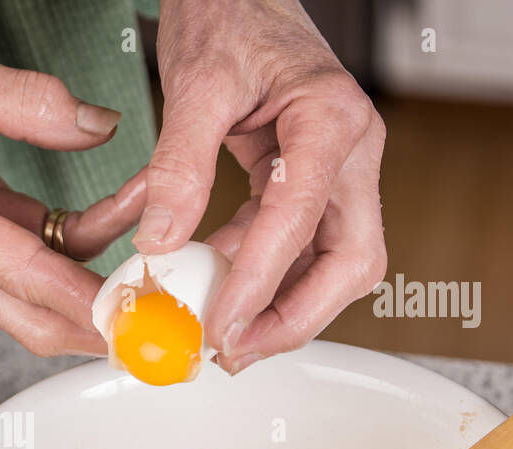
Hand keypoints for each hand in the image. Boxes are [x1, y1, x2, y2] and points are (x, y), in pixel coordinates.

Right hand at [0, 46, 145, 355]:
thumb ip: (24, 99)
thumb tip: (96, 127)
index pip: (19, 273)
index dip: (80, 298)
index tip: (132, 313)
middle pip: (32, 321)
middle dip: (100, 327)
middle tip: (161, 319)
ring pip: (40, 304)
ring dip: (100, 282)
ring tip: (156, 238)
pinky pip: (39, 267)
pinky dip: (84, 251)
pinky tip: (120, 212)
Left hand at [137, 0, 386, 371]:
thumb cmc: (228, 15)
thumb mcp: (196, 83)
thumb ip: (180, 163)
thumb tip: (162, 242)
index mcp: (331, 122)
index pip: (300, 222)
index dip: (261, 286)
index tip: (220, 328)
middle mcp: (348, 153)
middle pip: (350, 262)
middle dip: (296, 318)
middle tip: (235, 351)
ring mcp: (335, 171)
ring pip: (329, 264)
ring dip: (278, 307)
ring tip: (221, 335)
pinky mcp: (308, 181)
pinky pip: (295, 245)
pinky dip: (257, 273)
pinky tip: (214, 284)